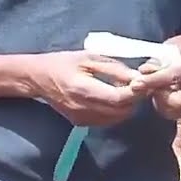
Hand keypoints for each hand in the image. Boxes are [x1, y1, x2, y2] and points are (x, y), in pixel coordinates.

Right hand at [31, 51, 146, 125]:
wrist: (37, 78)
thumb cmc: (62, 63)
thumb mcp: (88, 58)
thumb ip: (114, 68)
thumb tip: (138, 77)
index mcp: (83, 89)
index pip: (119, 98)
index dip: (136, 92)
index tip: (143, 82)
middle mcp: (83, 108)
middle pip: (122, 110)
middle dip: (134, 98)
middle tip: (134, 84)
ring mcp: (82, 118)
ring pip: (118, 117)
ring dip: (126, 105)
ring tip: (120, 89)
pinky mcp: (81, 123)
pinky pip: (108, 120)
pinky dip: (115, 111)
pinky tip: (109, 98)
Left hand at [130, 34, 180, 119]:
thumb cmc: (177, 51)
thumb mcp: (166, 49)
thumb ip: (155, 62)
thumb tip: (144, 71)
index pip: (171, 77)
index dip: (151, 81)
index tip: (135, 85)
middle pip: (176, 101)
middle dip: (157, 96)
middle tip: (145, 88)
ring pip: (174, 110)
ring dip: (159, 102)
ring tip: (154, 90)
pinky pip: (175, 114)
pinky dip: (163, 107)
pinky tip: (160, 96)